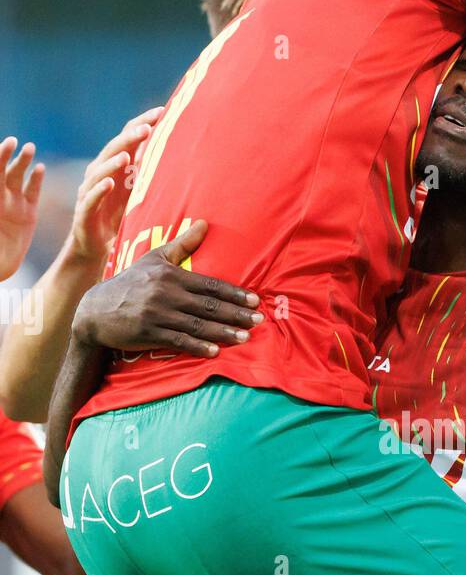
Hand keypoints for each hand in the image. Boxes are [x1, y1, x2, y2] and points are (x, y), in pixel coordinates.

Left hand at [0, 137, 44, 280]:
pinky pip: (33, 193)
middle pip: (3, 170)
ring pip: (18, 178)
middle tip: (14, 143)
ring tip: (29, 149)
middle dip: (7, 155)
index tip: (2, 147)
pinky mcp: (28, 214)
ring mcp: (14, 205)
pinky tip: (40, 169)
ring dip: (23, 162)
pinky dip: (36, 180)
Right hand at [67, 107, 163, 266]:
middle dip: (130, 137)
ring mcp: (89, 190)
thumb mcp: (139, 195)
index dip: (142, 124)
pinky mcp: (84, 211)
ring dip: (113, 162)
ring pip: (99, 170)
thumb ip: (151, 175)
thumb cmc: (120, 217)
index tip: (162, 112)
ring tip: (126, 156)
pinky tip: (109, 183)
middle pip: (114, 148)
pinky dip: (99, 189)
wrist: (95, 246)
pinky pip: (90, 197)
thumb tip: (183, 159)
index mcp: (116, 166)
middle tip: (147, 129)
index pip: (128, 138)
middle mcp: (100, 172)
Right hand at [73, 220, 262, 357]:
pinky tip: (215, 351)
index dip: (234, 293)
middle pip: (208, 306)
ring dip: (223, 332)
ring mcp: (157, 315)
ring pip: (197, 325)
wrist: (96, 310)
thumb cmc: (131, 282)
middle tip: (259, 320)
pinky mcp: (149, 333)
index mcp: (171, 275)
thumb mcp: (154, 258)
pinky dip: (197, 346)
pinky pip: (178, 341)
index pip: (210, 285)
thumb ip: (182, 244)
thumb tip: (204, 223)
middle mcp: (166, 294)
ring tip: (245, 338)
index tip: (255, 300)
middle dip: (236, 314)